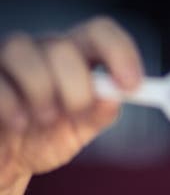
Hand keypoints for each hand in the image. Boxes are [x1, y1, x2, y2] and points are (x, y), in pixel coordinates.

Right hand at [0, 17, 142, 188]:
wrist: (7, 161)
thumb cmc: (44, 139)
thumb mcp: (79, 131)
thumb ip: (100, 114)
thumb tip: (114, 97)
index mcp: (75, 57)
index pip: (100, 32)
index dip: (120, 52)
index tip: (132, 86)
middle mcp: (42, 50)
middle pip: (63, 46)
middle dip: (76, 88)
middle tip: (74, 113)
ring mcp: (7, 58)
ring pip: (23, 51)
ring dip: (41, 92)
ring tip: (43, 120)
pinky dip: (12, 105)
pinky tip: (18, 124)